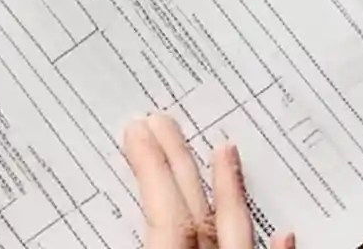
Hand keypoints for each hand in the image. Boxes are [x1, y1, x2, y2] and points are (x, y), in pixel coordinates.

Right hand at [123, 114, 293, 248]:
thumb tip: (77, 238)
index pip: (169, 216)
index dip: (151, 170)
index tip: (137, 132)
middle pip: (200, 213)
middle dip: (179, 163)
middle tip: (164, 124)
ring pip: (238, 232)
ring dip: (230, 188)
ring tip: (225, 149)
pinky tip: (285, 232)